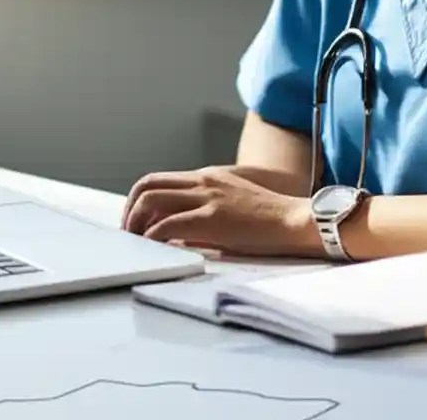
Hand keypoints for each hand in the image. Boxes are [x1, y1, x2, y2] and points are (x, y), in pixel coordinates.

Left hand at [120, 166, 323, 257]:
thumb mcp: (230, 207)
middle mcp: (203, 181)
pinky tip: (153, 249)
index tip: (134, 223)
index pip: (157, 180)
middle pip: (147, 185)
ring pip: (151, 200)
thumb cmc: (269, 221)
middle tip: (128, 234)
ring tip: (136, 243)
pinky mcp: (214, 218)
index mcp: (207, 177)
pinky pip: (168, 224)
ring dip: (136, 222)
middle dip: (130, 210)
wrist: (297, 221)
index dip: (137, 201)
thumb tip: (171, 234)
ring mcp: (208, 197)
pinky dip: (153, 237)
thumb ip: (201, 214)